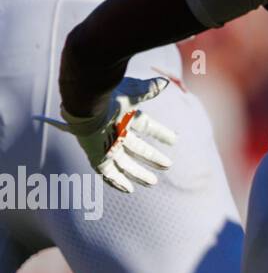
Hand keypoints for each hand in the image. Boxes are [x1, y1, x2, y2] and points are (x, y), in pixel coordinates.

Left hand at [37, 77, 176, 193]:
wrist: (88, 106)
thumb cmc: (111, 98)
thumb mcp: (135, 92)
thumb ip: (149, 89)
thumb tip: (164, 82)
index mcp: (126, 118)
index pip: (147, 127)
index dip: (160, 133)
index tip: (174, 140)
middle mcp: (116, 133)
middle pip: (138, 149)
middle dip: (153, 157)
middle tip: (168, 165)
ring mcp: (106, 146)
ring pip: (125, 164)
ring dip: (139, 173)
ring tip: (153, 182)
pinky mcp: (97, 157)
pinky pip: (108, 173)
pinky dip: (117, 182)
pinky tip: (129, 190)